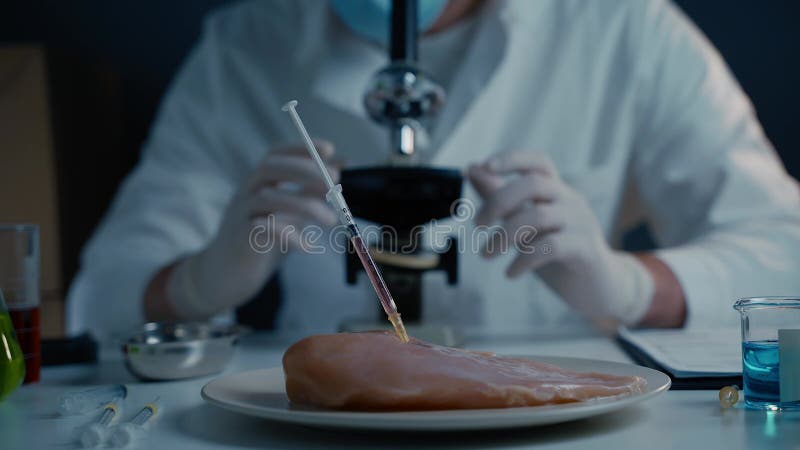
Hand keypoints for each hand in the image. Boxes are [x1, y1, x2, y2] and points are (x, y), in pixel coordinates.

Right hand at [166, 140, 338, 318]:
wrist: (224, 276)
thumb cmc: (259, 241)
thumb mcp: (288, 211)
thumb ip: (309, 190)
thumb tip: (339, 167)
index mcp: (258, 183)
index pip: (276, 154)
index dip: (301, 148)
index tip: (330, 149)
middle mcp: (246, 192)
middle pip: (270, 168)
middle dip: (304, 169)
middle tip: (333, 180)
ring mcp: (240, 214)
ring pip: (268, 198)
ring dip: (305, 205)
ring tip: (331, 220)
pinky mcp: (239, 239)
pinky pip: (263, 229)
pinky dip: (290, 235)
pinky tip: (308, 246)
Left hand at [467, 152, 653, 324]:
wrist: (598, 288)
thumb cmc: (558, 254)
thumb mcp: (525, 224)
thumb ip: (500, 198)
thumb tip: (471, 169)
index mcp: (557, 192)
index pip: (538, 163)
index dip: (512, 159)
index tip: (483, 165)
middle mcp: (571, 201)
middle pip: (534, 184)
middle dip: (498, 201)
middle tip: (477, 225)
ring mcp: (581, 224)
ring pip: (538, 216)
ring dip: (503, 235)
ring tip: (486, 254)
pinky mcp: (586, 250)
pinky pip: (550, 247)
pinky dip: (524, 260)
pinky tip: (511, 273)